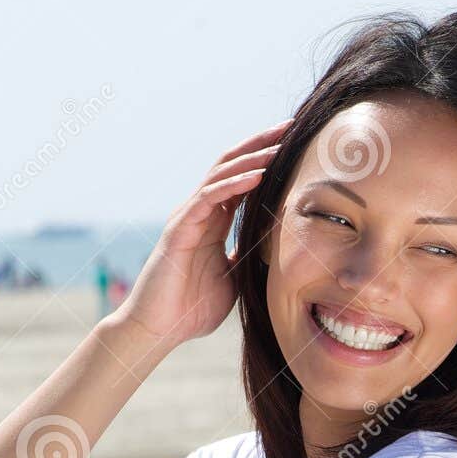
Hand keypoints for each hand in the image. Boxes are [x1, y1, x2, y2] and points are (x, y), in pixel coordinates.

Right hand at [104, 119, 291, 353]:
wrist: (159, 329)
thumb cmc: (192, 309)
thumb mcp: (233, 280)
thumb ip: (248, 260)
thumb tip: (275, 254)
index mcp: (214, 222)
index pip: (243, 180)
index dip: (267, 161)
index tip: (296, 147)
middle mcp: (200, 212)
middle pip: (232, 166)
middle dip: (262, 145)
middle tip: (292, 128)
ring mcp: (187, 217)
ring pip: (221, 175)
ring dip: (252, 158)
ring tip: (280, 144)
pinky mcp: (179, 229)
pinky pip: (209, 198)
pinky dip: (234, 184)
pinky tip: (258, 175)